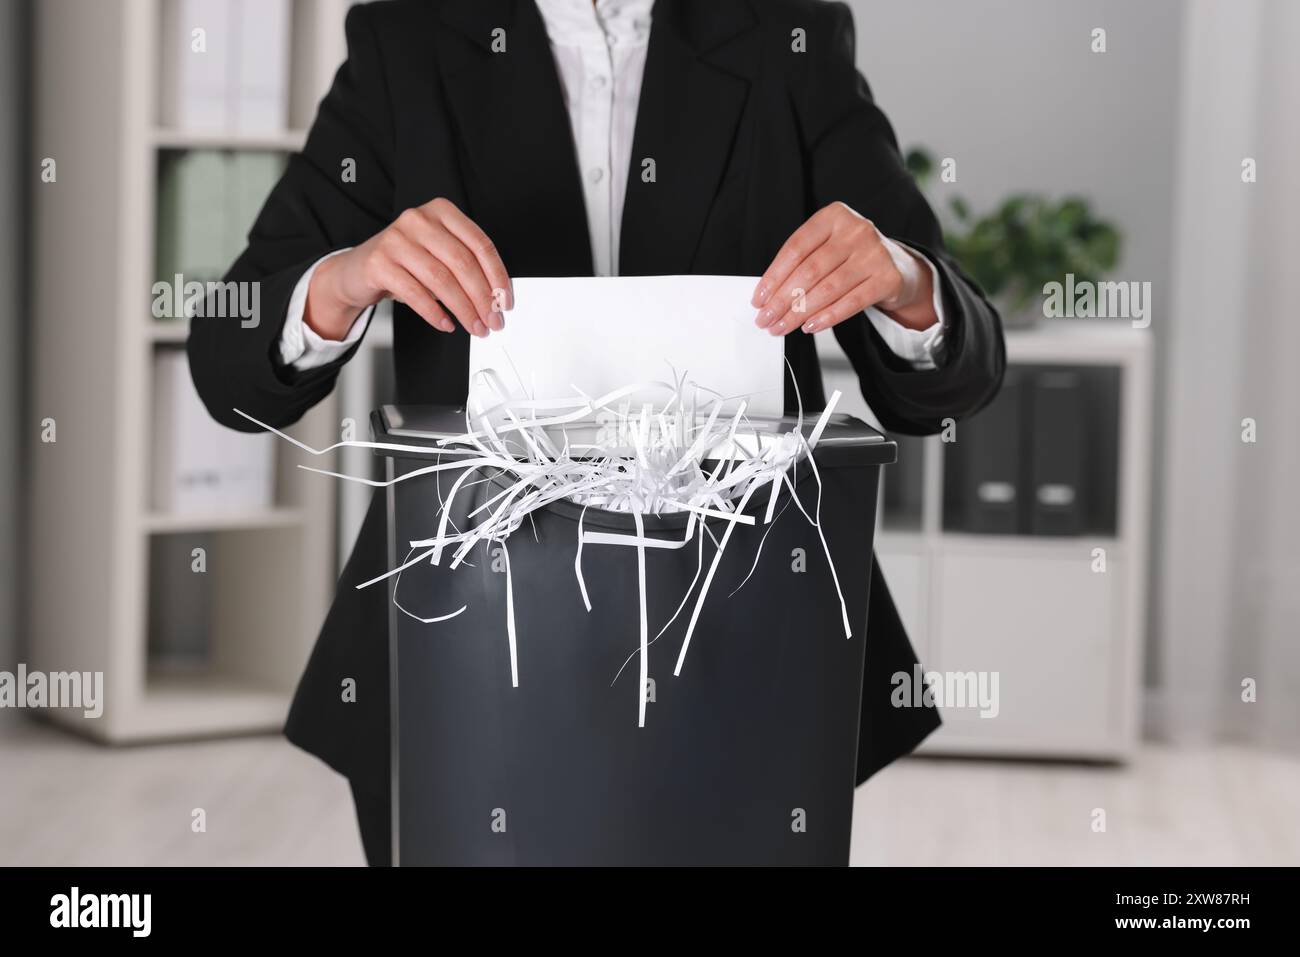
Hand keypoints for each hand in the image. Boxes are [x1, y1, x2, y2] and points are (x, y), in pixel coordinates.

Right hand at [305, 197, 511, 339]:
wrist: (357, 270)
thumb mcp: (438, 255)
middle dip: (482, 298)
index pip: (480, 244)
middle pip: (463, 263)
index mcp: (441, 212)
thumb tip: (495, 299)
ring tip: (474, 326)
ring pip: (442, 280)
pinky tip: (446, 323)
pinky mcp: (379, 263)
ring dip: (463, 309)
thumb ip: (465, 268)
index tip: (505, 301)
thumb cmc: (405, 262)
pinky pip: (415, 293)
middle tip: (492, 320)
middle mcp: (418, 219)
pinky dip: (435, 313)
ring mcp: (396, 239)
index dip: (497, 276)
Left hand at [751, 202, 935, 335]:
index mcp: (834, 216)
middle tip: (765, 319)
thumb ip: (802, 263)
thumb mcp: (828, 248)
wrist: (899, 267)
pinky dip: (827, 317)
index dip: (773, 277)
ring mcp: (875, 253)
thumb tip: (768, 296)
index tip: (758, 299)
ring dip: (800, 313)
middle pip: (809, 271)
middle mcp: (856, 230)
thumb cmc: (852, 258)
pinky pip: (851, 302)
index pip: (795, 249)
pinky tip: (810, 327)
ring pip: (828, 289)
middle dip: (782, 300)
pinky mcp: (888, 278)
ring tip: (782, 327)